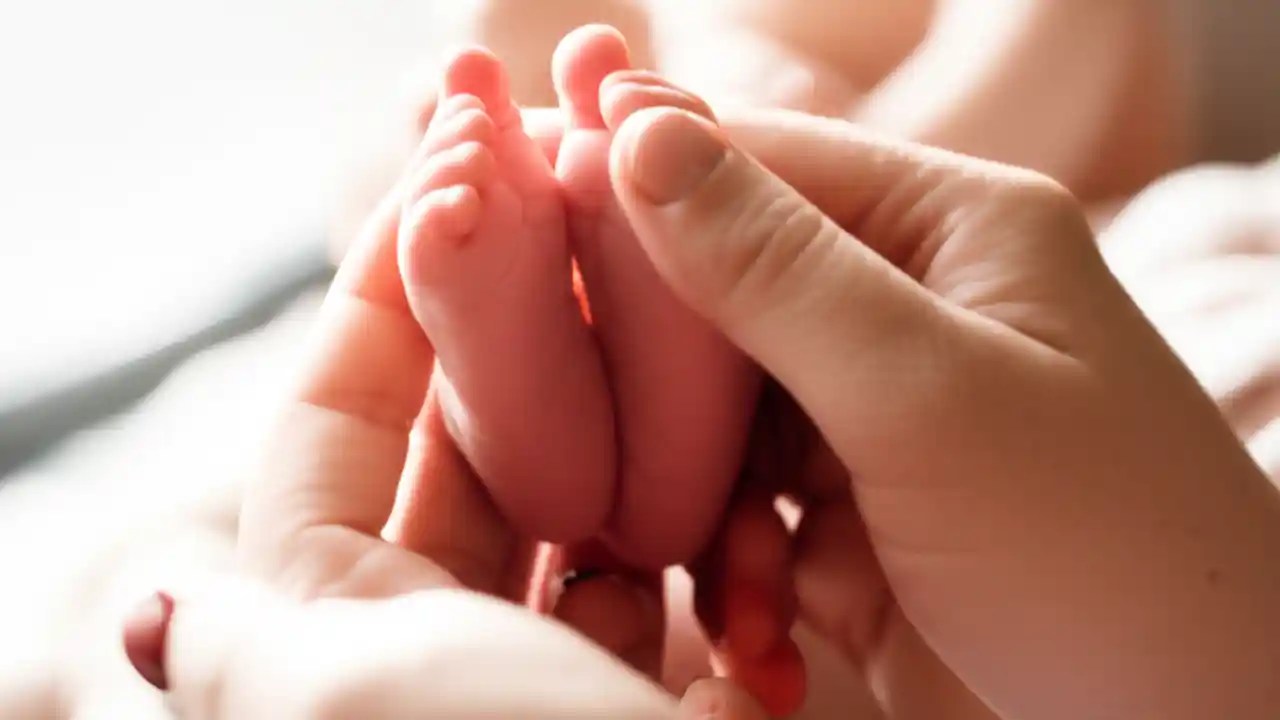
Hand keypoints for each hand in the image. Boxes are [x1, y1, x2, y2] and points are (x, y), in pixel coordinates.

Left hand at [110, 112, 755, 717]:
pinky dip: (705, 523)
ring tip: (672, 329)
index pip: (343, 426)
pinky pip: (679, 578)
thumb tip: (153, 610)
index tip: (455, 177)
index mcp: (343, 639)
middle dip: (521, 334)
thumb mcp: (338, 697)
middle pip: (474, 447)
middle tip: (580, 214)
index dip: (387, 296)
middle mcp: (441, 655)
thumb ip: (248, 631)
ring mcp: (559, 675)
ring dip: (631, 420)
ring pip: (587, 500)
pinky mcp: (667, 706)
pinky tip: (730, 471)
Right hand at [602, 106, 1279, 717]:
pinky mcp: (853, 511)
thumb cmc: (1106, 553)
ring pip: (712, 416)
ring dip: (699, 504)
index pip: (758, 168)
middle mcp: (905, 306)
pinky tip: (764, 632)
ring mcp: (874, 413)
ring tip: (742, 585)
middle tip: (619, 453)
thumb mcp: (930, 394)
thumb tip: (637, 135)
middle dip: (666, 391)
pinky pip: (739, 509)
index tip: (537, 245)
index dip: (641, 197)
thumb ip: (775, 269)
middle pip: (719, 298)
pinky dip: (734, 573)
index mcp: (948, 228)